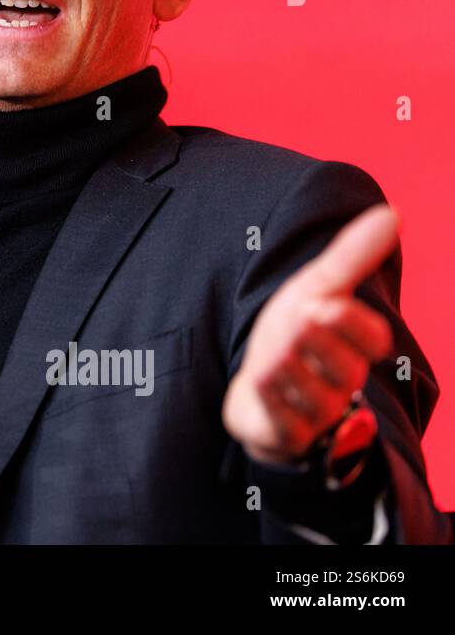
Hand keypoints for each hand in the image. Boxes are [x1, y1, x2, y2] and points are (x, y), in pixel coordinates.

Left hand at [222, 203, 396, 466]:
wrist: (256, 388)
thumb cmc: (293, 333)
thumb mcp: (316, 288)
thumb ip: (351, 256)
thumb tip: (392, 213)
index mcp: (356, 350)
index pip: (372, 337)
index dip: (347, 318)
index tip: (322, 304)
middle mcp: (344, 385)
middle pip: (336, 357)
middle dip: (305, 334)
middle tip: (293, 325)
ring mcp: (318, 413)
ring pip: (300, 380)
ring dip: (278, 359)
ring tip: (272, 355)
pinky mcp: (288, 436)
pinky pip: (281, 416)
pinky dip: (265, 391)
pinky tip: (259, 380)